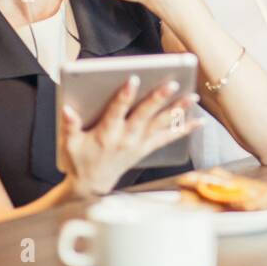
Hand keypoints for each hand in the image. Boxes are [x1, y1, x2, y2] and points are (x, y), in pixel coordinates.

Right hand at [60, 75, 202, 196]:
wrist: (91, 186)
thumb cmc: (79, 161)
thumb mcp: (69, 144)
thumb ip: (69, 125)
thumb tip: (67, 109)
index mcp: (107, 134)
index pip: (116, 111)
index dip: (125, 95)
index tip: (133, 79)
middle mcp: (126, 138)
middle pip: (145, 115)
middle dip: (158, 99)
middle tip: (172, 83)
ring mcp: (139, 144)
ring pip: (161, 124)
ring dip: (178, 110)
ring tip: (193, 97)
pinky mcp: (147, 149)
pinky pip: (168, 138)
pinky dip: (184, 129)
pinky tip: (199, 121)